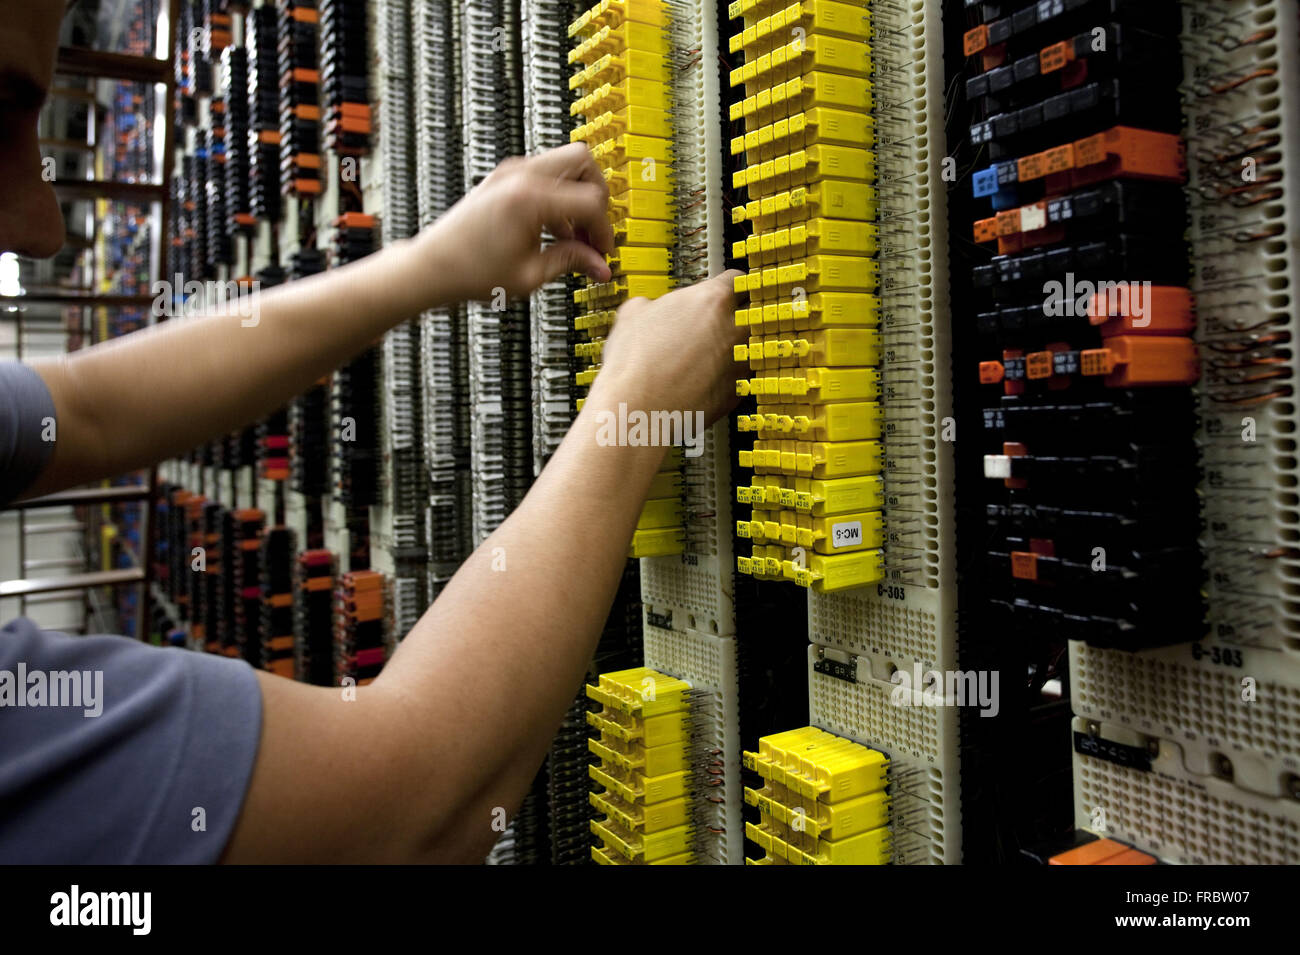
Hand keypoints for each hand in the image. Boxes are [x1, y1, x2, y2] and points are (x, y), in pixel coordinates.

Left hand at [412, 143, 615, 305]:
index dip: (603, 231)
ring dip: (578, 195)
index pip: (591, 201)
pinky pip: (546, 173)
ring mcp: (511, 171)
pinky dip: (559, 196)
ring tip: (571, 237)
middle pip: (584, 161)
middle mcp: (521, 175)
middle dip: (597, 196)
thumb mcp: (530, 275)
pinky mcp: (504, 177)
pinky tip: (553, 231)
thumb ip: (571, 263)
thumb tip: (600, 266)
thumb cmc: (469, 271)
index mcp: (529, 197)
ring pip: (566, 162)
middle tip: (593, 230)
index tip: (602, 253)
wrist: (431, 266)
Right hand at [590, 271, 748, 426]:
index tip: (724, 292)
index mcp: (712, 300)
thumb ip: (655, 302)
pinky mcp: (737, 393)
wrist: (636, 408)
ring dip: (735, 349)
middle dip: (739, 317)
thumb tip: (651, 307)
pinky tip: (705, 380)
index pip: (738, 279)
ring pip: (750, 348)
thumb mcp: (633, 313)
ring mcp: (739, 363)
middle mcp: (734, 329)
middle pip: (753, 313)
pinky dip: (727, 378)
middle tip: (719, 324)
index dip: (729, 286)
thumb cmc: (633, 363)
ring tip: (709, 357)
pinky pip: (740, 378)